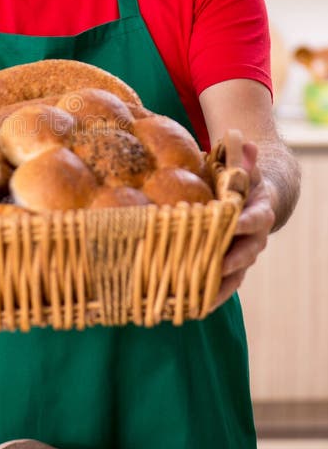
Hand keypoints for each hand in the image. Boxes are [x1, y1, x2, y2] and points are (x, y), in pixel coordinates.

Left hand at [212, 140, 274, 309]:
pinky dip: (209, 296)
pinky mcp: (231, 268)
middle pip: (245, 253)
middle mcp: (254, 237)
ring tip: (198, 302)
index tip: (232, 226)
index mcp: (258, 211)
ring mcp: (244, 255)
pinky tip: (191, 308)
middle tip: (212, 268)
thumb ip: (243, 157)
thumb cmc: (243, 180)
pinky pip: (223, 285)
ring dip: (217, 288)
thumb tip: (243, 140)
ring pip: (235, 276)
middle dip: (229, 262)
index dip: (243, 224)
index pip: (253, 219)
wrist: (257, 200)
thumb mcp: (244, 166)